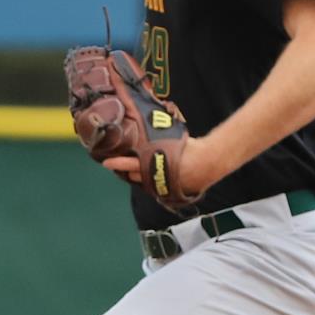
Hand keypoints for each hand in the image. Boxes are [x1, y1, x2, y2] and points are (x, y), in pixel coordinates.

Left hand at [103, 136, 224, 201]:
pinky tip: (151, 176)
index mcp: (155, 161)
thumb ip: (156, 139)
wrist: (209, 161)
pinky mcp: (169, 192)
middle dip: (127, 170)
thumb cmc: (189, 148)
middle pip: (134, 175)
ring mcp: (162, 186)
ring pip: (143, 182)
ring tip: (133, 170)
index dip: (117, 163)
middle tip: (119, 164)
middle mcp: (156, 175)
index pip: (131, 163)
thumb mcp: (170, 139)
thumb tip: (149, 122)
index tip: (105, 163)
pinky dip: (151, 182)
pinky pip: (155, 188)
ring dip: (138, 176)